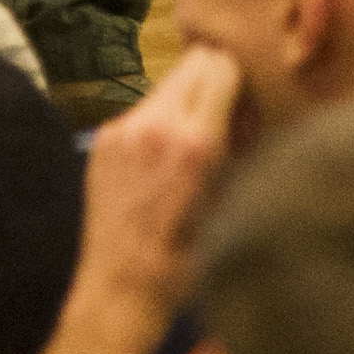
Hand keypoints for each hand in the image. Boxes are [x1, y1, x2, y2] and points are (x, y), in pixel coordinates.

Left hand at [2, 47, 242, 353]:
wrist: (120, 291)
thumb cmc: (188, 258)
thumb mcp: (233, 199)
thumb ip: (241, 143)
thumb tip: (250, 106)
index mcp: (196, 140)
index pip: (224, 65)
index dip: (242, 79)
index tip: (247, 103)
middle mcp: (156, 124)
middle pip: (196, 61)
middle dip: (216, 78)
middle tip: (224, 113)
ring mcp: (123, 130)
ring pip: (168, 83)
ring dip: (186, 99)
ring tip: (189, 142)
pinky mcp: (102, 140)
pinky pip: (142, 110)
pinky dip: (159, 121)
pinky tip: (159, 160)